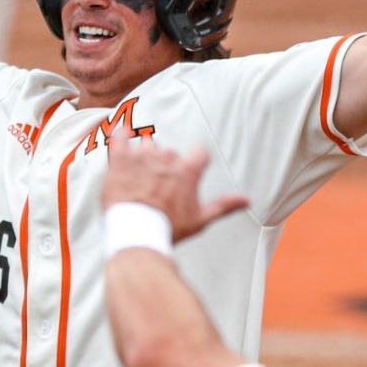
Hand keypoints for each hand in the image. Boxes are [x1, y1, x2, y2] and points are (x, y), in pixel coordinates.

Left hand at [98, 137, 248, 240]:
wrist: (137, 233)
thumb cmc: (168, 228)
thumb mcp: (200, 219)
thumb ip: (224, 205)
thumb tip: (246, 200)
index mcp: (188, 170)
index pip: (199, 153)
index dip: (195, 162)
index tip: (189, 170)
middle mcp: (168, 159)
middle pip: (170, 152)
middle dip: (165, 166)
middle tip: (158, 186)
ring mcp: (144, 157)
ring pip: (147, 147)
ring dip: (144, 158)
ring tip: (138, 179)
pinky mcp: (122, 159)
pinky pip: (120, 137)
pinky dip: (121, 134)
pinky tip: (121, 134)